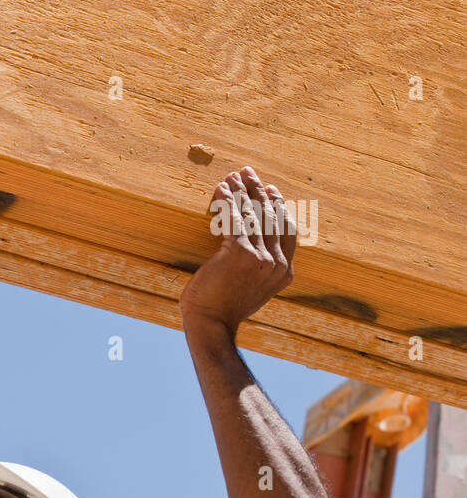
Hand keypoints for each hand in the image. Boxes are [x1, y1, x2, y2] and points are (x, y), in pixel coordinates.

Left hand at [179, 166, 296, 335]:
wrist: (212, 324)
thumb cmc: (223, 309)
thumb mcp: (252, 290)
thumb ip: (260, 270)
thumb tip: (256, 251)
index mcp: (285, 273)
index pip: (286, 230)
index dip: (278, 206)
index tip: (269, 190)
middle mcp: (278, 263)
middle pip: (271, 217)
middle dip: (258, 191)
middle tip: (248, 173)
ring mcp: (261, 258)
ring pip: (253, 215)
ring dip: (242, 191)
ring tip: (233, 176)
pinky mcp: (241, 253)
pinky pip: (234, 220)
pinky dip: (227, 201)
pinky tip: (221, 189)